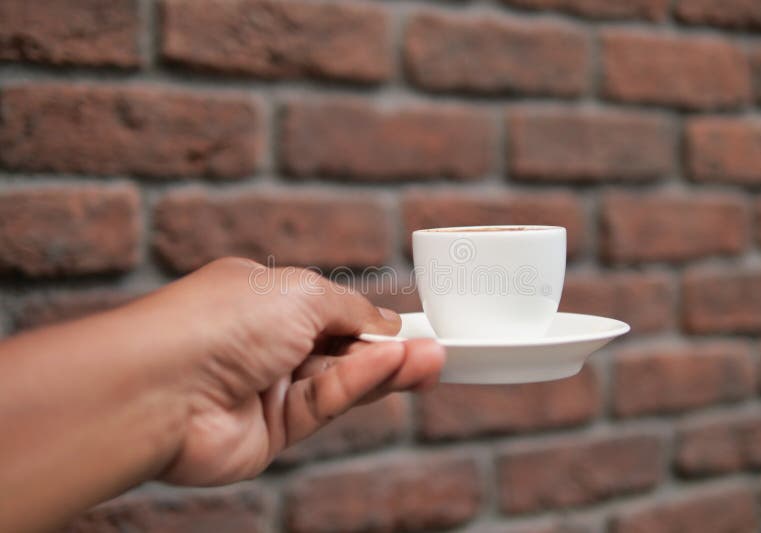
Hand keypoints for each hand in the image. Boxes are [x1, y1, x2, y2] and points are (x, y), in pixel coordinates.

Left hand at [146, 258, 444, 485]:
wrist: (161, 386)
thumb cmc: (219, 321)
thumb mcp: (302, 292)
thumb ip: (352, 311)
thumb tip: (387, 325)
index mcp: (264, 299)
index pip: (331, 310)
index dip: (372, 319)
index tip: (414, 327)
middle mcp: (265, 343)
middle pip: (342, 349)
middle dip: (389, 349)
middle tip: (436, 350)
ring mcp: (268, 387)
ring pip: (341, 380)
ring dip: (385, 369)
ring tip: (431, 360)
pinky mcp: (272, 429)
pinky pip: (325, 404)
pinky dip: (358, 386)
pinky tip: (392, 369)